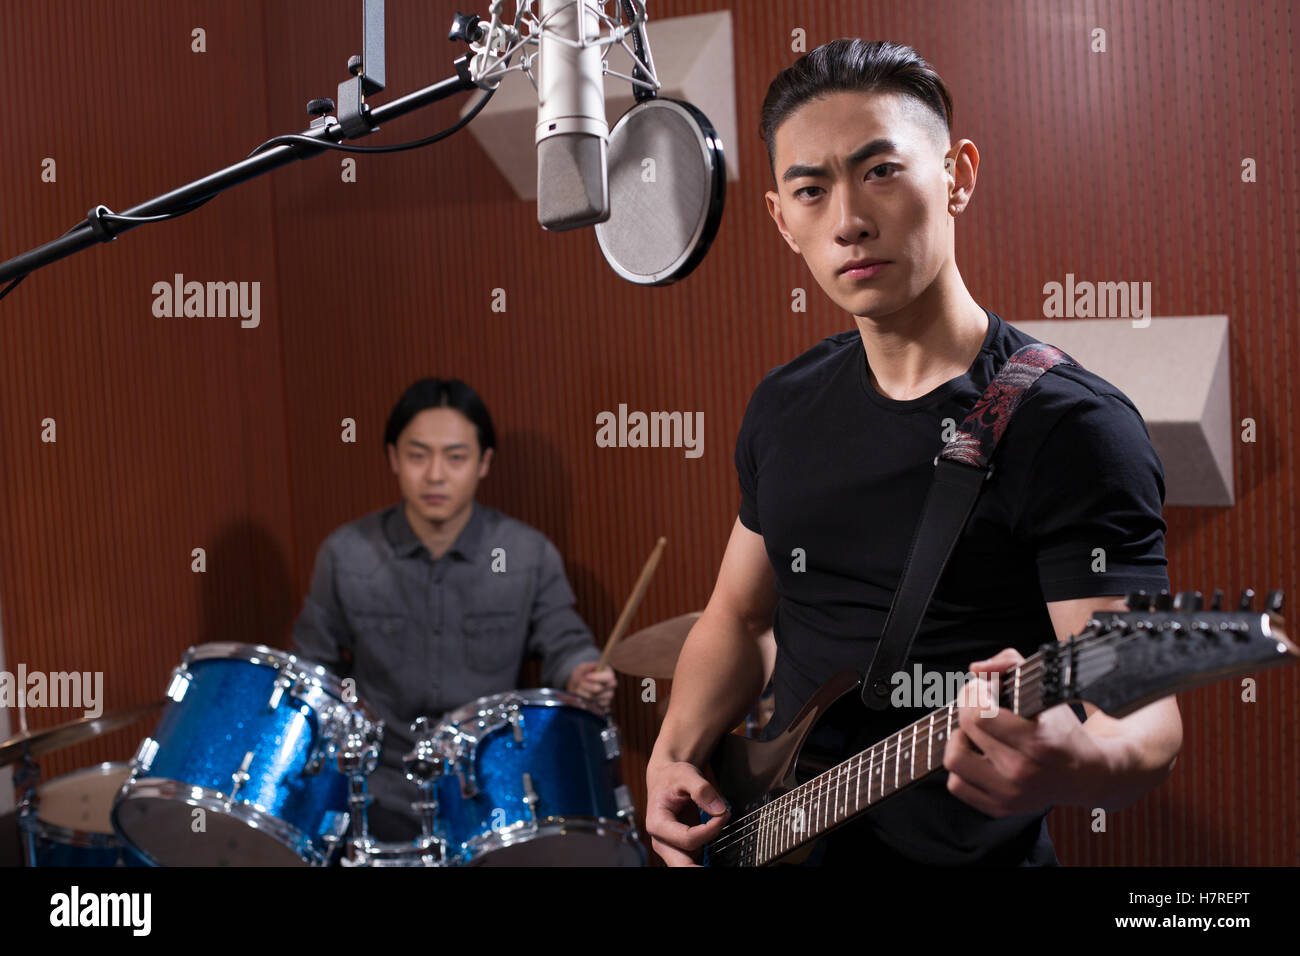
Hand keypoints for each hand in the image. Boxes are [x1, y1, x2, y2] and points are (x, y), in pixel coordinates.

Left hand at [566, 661, 615, 712]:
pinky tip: (583, 697)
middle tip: (580, 683)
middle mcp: (611, 685)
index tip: (586, 676)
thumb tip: (592, 670)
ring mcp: (609, 696)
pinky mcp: (604, 705)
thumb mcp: (582, 667)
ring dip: (583, 693)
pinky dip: (585, 701)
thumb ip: (587, 668)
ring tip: (580, 689)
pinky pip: (594, 706)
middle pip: (599, 689)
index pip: (609, 677)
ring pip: (594, 697)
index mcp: (608, 673)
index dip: (597, 677)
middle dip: (586, 686)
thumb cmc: (581, 675)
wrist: (576, 687)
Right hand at [644, 760, 729, 865]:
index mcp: (657, 823)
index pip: (688, 838)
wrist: (666, 778)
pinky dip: (705, 862)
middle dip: (696, 870)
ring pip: (688, 865)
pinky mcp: (682, 847)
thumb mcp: (686, 774)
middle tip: (710, 870)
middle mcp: (662, 840)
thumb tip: (720, 809)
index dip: (710, 830)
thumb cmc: (672, 776)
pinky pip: (695, 860)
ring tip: (723, 860)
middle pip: (680, 865)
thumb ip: (702, 789)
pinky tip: (715, 858)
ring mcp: (672, 846)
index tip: (725, 814)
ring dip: (703, 865)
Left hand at [942, 647, 1118, 815]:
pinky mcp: (1000, 808)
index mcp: (1037, 743)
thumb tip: (976, 668)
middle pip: (967, 730)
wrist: (1089, 776)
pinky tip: (976, 753)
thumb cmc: (1064, 730)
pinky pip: (957, 785)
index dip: (975, 692)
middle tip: (977, 701)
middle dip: (966, 705)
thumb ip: (1012, 664)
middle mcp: (1022, 772)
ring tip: (974, 731)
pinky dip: (960, 766)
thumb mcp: (1048, 691)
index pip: (981, 715)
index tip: (983, 687)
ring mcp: (1010, 794)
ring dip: (958, 738)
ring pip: (954, 760)